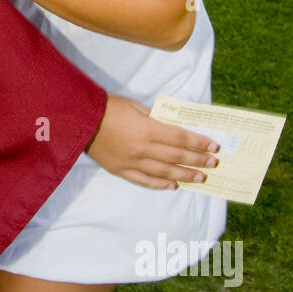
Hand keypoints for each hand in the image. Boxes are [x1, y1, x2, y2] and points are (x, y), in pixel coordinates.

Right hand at [87, 94, 219, 189]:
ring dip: (184, 175)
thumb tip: (174, 128)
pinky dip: (160, 184)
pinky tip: (173, 185)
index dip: (198, 143)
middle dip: (197, 160)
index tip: (213, 147)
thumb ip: (155, 118)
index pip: (180, 138)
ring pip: (163, 172)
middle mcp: (141, 149)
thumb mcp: (134, 106)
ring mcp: (131, 163)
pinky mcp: (120, 171)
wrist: (79, 120)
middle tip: (213, 164)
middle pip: (176, 157)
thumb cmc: (108, 108)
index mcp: (147, 130)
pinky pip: (144, 181)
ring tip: (200, 178)